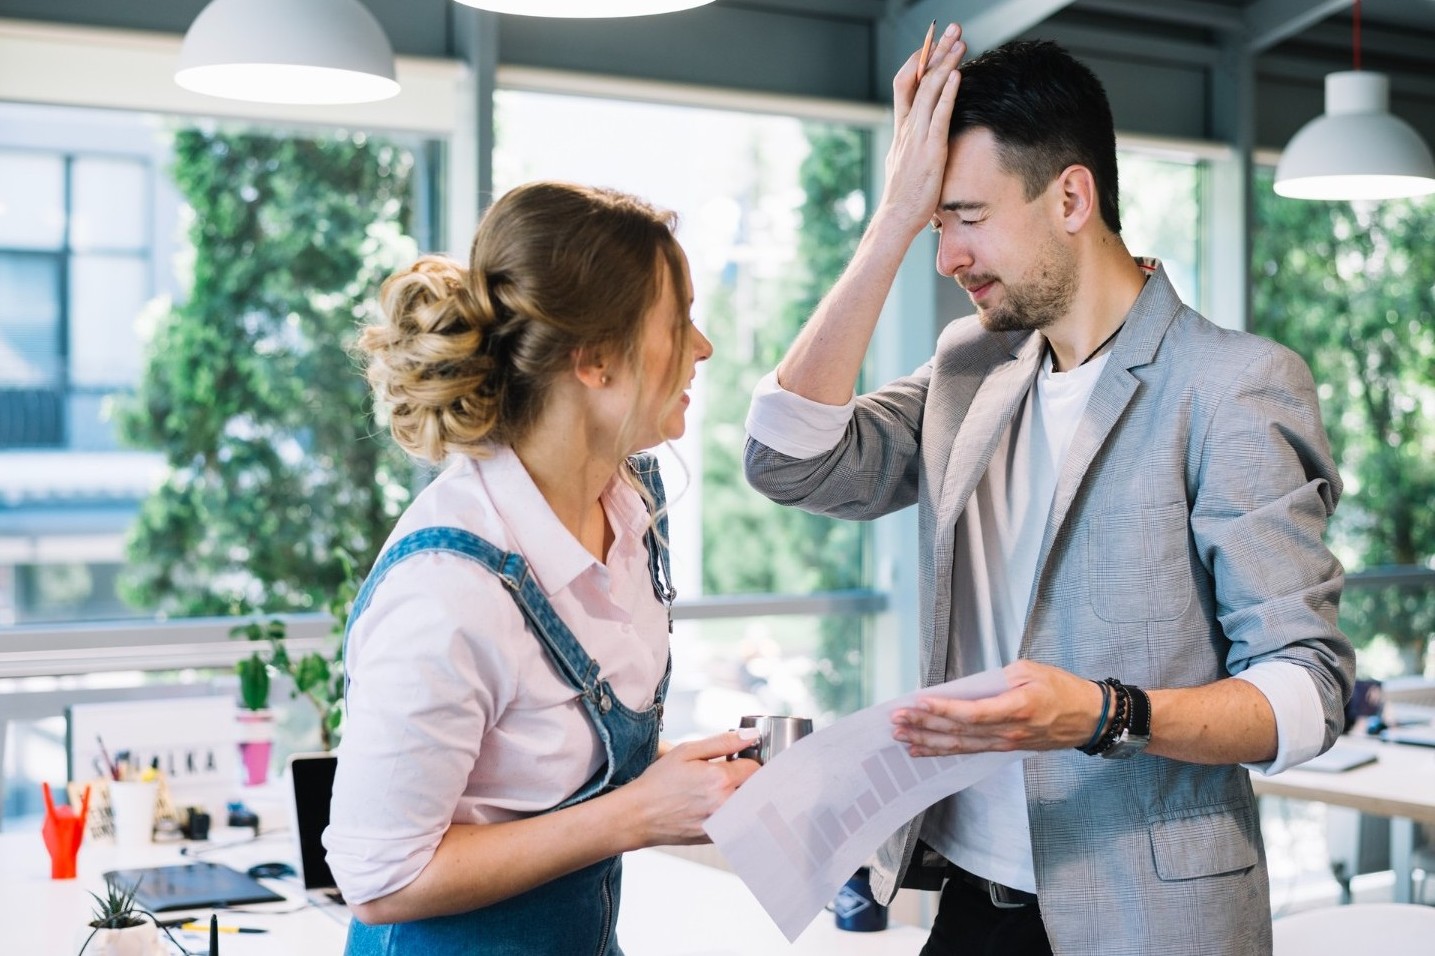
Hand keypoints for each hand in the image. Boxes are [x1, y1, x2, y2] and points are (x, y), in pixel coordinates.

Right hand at [624, 730, 759, 846]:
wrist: (638, 815)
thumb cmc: (659, 782)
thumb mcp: (687, 751)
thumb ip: (723, 742)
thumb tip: (751, 736)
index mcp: (720, 779)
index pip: (756, 768)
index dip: (749, 760)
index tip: (737, 760)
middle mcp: (725, 804)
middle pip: (758, 789)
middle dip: (749, 779)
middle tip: (732, 774)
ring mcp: (723, 825)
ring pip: (750, 808)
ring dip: (744, 797)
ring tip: (722, 791)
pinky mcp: (717, 838)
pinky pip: (739, 823)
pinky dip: (734, 813)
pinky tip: (714, 806)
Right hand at [881, 22, 965, 235]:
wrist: (896, 218)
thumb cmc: (904, 197)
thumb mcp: (905, 163)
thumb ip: (912, 145)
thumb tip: (920, 138)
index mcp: (901, 129)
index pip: (906, 84)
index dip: (919, 61)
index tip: (933, 45)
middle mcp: (907, 127)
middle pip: (918, 78)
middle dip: (935, 51)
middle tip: (951, 29)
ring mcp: (917, 137)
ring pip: (929, 90)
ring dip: (945, 63)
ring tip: (960, 42)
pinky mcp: (930, 149)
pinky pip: (940, 114)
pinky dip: (949, 92)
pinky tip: (958, 74)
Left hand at [891, 660, 1105, 755]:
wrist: (1090, 718)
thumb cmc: (1063, 689)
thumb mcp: (1031, 671)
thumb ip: (997, 679)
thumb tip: (966, 688)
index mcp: (1018, 708)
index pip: (973, 712)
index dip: (944, 709)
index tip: (918, 702)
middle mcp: (1009, 731)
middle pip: (960, 731)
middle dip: (925, 725)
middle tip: (897, 720)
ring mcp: (1006, 744)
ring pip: (960, 745)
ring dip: (928, 741)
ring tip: (901, 736)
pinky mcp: (1004, 748)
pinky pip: (969, 751)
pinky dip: (943, 750)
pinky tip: (923, 749)